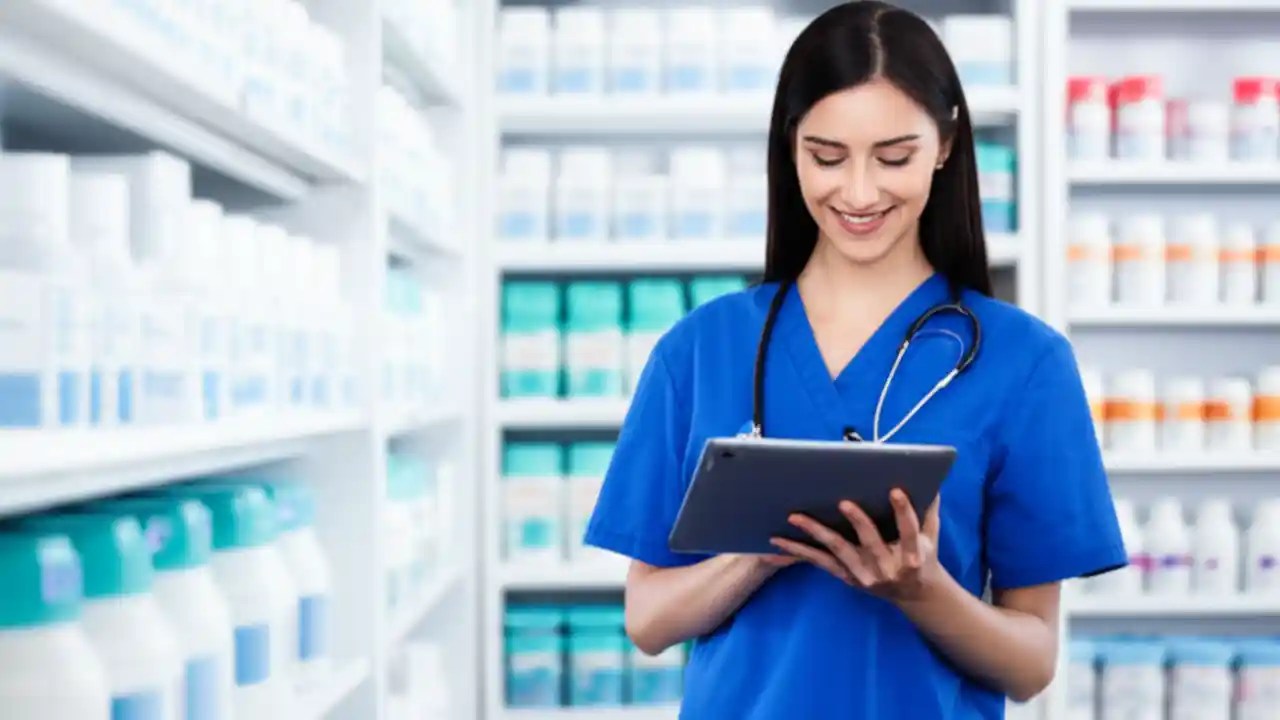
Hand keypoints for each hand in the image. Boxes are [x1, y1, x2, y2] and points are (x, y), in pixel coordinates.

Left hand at [769, 489, 941, 602]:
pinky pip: (821, 563)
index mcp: (912, 555)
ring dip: (814, 533)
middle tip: (843, 502)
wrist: (914, 595)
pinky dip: (799, 552)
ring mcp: (865, 575)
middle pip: (870, 542)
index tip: (895, 490)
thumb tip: (931, 480)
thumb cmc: (922, 556)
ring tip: (794, 517)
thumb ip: (928, 510)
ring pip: (837, 551)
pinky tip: (778, 542)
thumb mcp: (931, 536)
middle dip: (858, 522)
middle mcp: (888, 568)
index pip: (908, 531)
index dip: (903, 511)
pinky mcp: (848, 578)